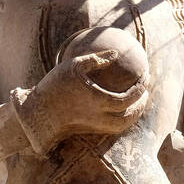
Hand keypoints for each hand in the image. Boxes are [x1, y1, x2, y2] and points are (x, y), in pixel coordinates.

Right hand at [19, 51, 147, 151]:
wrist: (37, 114)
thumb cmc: (54, 86)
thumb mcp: (73, 65)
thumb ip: (97, 58)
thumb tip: (116, 53)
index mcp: (97, 101)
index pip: (128, 98)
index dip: (141, 88)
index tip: (146, 76)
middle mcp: (99, 117)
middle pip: (129, 116)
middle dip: (141, 104)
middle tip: (146, 91)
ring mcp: (94, 126)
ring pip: (122, 126)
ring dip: (134, 114)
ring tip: (138, 101)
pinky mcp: (89, 130)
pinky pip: (113, 127)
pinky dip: (122, 119)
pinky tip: (122, 107)